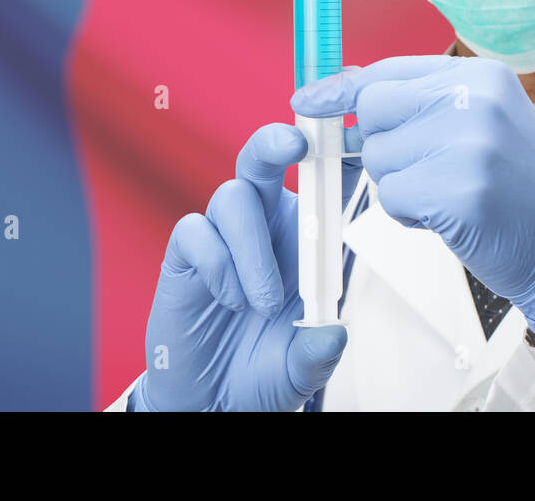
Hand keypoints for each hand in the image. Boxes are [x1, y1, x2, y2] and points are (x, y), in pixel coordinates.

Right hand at [133, 122, 361, 410]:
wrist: (214, 399)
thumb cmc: (265, 369)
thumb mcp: (303, 369)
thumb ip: (317, 352)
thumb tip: (333, 333)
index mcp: (303, 234)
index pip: (320, 180)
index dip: (332, 149)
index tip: (347, 134)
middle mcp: (264, 223)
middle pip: (264, 157)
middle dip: (279, 141)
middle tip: (294, 145)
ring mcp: (223, 235)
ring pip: (233, 196)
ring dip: (252, 249)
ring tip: (261, 304)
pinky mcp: (187, 253)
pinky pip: (196, 231)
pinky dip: (218, 264)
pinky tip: (229, 299)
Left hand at [291, 56, 534, 340]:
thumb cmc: (516, 186)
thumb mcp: (480, 122)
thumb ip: (420, 102)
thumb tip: (341, 91)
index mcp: (479, 75)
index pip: (387, 70)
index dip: (342, 89)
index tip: (307, 101)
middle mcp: (476, 99)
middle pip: (374, 109)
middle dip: (382, 145)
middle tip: (424, 168)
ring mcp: (471, 144)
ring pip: (379, 157)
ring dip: (399, 185)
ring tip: (447, 193)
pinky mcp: (461, 192)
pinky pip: (393, 197)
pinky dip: (409, 215)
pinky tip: (447, 217)